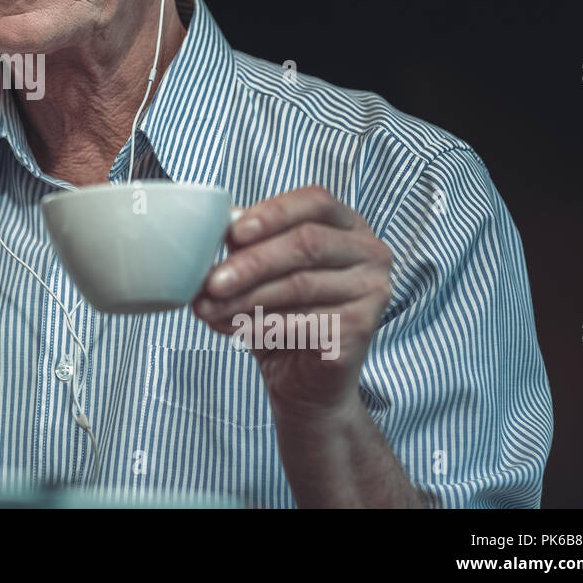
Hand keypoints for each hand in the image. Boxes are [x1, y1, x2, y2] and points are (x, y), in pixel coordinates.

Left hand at [191, 185, 392, 421]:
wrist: (306, 382)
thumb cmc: (282, 316)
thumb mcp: (261, 271)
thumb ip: (247, 243)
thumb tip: (218, 224)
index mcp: (348, 225)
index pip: (316, 201)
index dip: (273, 213)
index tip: (233, 232)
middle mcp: (370, 252)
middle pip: (306, 244)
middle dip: (251, 263)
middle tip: (211, 282)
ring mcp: (373, 290)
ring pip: (300, 284)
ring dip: (247, 298)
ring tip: (208, 310)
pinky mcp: (363, 327)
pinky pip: (305, 321)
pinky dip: (263, 325)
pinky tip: (235, 330)